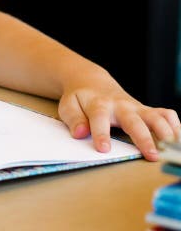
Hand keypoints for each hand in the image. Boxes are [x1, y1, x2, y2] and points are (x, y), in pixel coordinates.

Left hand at [58, 75, 180, 160]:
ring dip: (166, 132)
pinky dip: (174, 125)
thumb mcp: (68, 105)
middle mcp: (120, 105)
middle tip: (152, 155)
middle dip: (144, 138)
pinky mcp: (146, 110)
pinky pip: (165, 114)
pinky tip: (178, 138)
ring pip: (155, 117)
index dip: (101, 134)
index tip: (103, 149)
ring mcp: (136, 107)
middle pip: (134, 120)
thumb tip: (80, 132)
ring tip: (172, 148)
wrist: (92, 82)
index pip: (99, 118)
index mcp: (98, 104)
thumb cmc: (81, 98)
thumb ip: (73, 119)